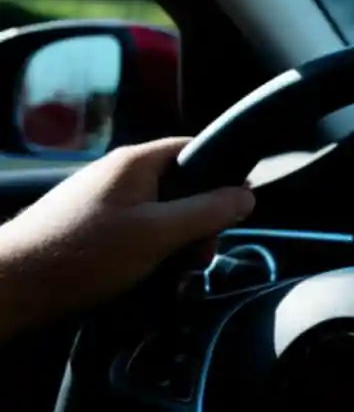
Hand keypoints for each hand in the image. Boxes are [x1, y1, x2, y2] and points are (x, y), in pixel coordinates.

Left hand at [0, 138, 254, 338]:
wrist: (10, 286)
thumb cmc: (83, 254)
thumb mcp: (159, 234)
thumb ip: (209, 212)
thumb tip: (247, 196)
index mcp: (136, 162)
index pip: (195, 149)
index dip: (222, 176)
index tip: (234, 211)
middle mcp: (118, 174)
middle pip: (181, 187)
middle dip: (199, 222)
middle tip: (197, 257)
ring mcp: (100, 200)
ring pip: (159, 213)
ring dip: (174, 243)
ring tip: (169, 273)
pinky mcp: (88, 226)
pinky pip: (135, 230)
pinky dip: (148, 251)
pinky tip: (144, 277)